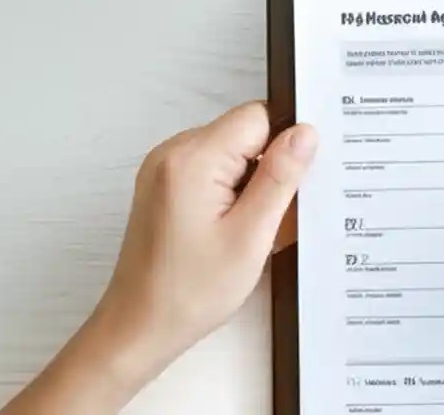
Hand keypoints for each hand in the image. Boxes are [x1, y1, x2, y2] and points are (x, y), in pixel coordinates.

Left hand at [0, 102, 317, 414]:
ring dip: (252, 183)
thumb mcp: (250, 236)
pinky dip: (232, 192)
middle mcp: (172, 153)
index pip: (259, 117)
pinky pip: (213, 169)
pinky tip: (233, 228)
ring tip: (248, 229)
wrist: (139, 327)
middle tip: (272, 217)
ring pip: (232, 152)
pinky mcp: (165, 184)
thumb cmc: (188, 292)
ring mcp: (164, 168)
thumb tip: (305, 134)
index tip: (294, 184)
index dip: (285, 146)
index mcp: (191, 159)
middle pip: (245, 132)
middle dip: (269, 168)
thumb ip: (280, 178)